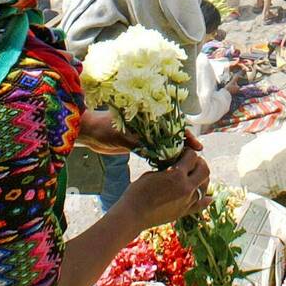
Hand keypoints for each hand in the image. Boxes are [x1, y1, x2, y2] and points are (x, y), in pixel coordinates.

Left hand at [77, 111, 202, 155]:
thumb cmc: (104, 127)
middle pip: (174, 134)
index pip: (174, 124)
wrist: (89, 133)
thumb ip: (138, 141)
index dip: (187, 135)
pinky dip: (163, 159)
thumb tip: (156, 149)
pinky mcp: (138, 144)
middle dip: (185, 146)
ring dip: (176, 153)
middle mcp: (150, 124)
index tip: (196, 146)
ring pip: (166, 144)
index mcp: (149, 116)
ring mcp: (144, 135)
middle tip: (196, 158)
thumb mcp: (122, 134)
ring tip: (187, 165)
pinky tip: (171, 168)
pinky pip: (156, 152)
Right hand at [123, 150, 211, 228]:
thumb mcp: (153, 173)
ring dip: (202, 179)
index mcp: (177, 175)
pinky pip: (200, 205)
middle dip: (200, 163)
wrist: (133, 215)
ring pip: (205, 187)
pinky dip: (206, 200)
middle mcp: (186, 188)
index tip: (184, 151)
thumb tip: (176, 164)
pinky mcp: (184, 212)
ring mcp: (187, 201)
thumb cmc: (138, 191)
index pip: (192, 156)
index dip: (188, 152)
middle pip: (204, 170)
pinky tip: (209, 197)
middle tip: (193, 161)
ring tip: (195, 175)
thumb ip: (168, 168)